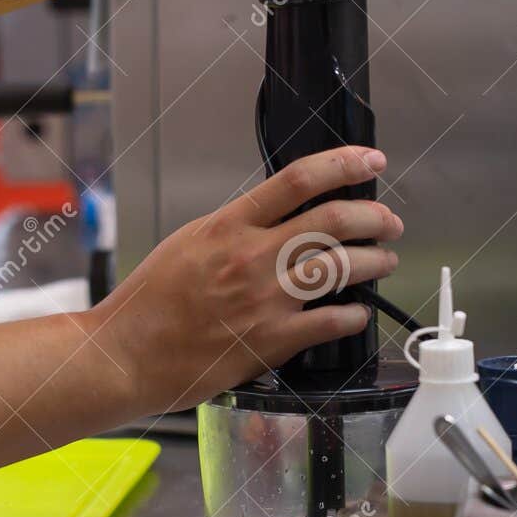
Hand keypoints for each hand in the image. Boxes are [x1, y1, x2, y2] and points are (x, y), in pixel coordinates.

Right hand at [91, 147, 403, 412]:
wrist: (127, 354)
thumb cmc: (147, 304)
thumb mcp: (187, 244)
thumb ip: (232, 230)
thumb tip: (272, 221)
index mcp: (229, 226)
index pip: (299, 180)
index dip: (344, 164)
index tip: (370, 161)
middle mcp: (252, 257)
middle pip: (333, 221)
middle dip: (374, 217)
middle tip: (388, 221)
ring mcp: (265, 300)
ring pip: (341, 267)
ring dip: (375, 260)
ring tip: (385, 260)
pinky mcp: (271, 341)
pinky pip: (330, 321)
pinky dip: (353, 314)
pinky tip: (358, 312)